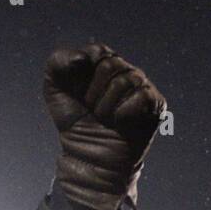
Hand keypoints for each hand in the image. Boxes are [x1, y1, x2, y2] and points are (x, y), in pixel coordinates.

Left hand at [43, 42, 166, 209]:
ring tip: (105, 118)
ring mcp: (143, 87)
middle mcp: (126, 72)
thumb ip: (58, 63)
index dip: (81, 74)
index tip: (76, 93)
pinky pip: (141, 96)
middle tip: (92, 110)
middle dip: (92, 93)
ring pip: (125, 81)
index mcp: (104, 65)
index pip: (97, 51)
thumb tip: (81, 57)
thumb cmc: (75, 123)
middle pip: (109, 65)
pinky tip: (120, 123)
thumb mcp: (55, 90)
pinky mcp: (155, 104)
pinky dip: (123, 113)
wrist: (87, 158)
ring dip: (105, 106)